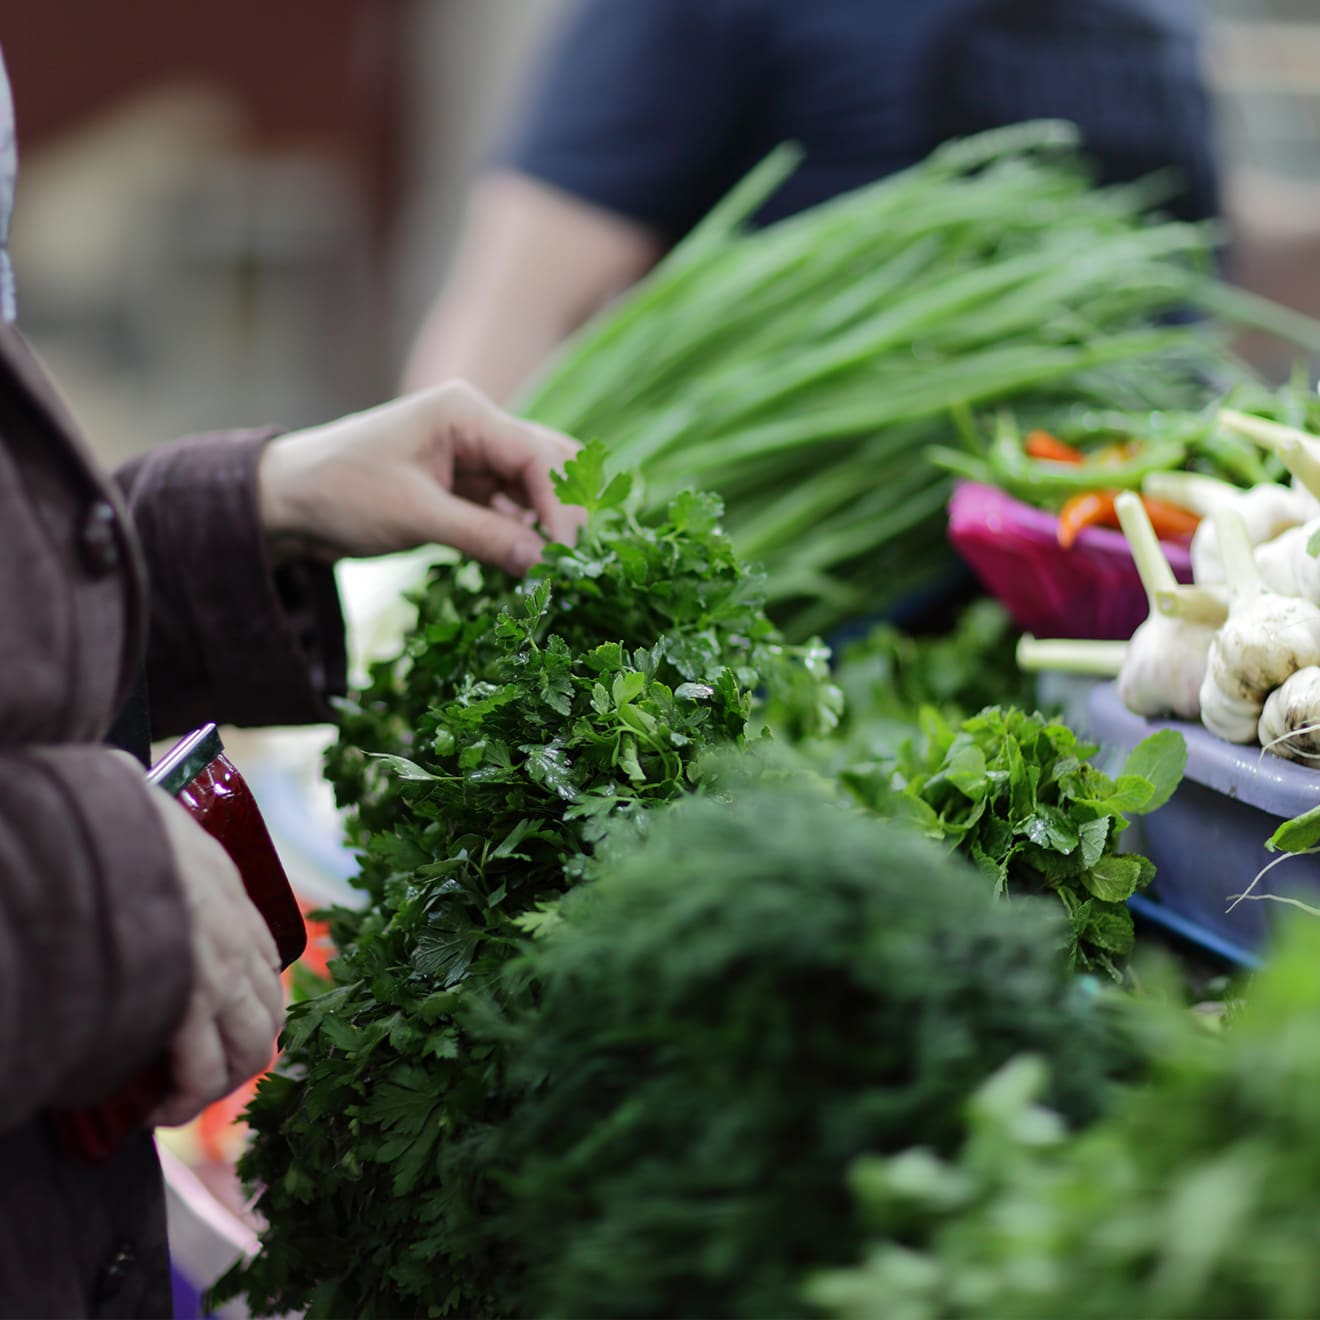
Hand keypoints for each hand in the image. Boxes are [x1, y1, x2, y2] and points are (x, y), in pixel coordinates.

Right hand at [143, 785, 283, 1127]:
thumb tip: (152, 889)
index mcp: (237, 904)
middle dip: (237, 1063)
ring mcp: (220, 971)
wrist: (105, 818)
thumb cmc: (127, 825)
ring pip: (247, 1052)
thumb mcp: (173, 843)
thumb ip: (181, 876)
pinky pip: (202, 1067)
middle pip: (267, 1023)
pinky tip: (154, 1108)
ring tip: (174, 1102)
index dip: (244, 1014)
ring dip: (217, 1086)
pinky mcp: (189, 996)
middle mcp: (240, 942)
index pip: (265, 975)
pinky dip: (185, 1098)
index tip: (210, 1035)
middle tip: (192, 1082)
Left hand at [258, 382, 585, 574]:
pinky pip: (509, 508)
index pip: (535, 454)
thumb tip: (543, 562)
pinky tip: (526, 564)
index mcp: (464, 412)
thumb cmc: (341, 493)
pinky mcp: (464, 486)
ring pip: (532, 488)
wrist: (286, 502)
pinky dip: (522, 534)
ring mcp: (472, 456)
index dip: (559, 504)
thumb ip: (483, 537)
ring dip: (544, 524)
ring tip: (550, 568)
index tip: (565, 553)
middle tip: (567, 562)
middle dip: (561, 511)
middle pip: (546, 464)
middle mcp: (476, 426)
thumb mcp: (414, 516)